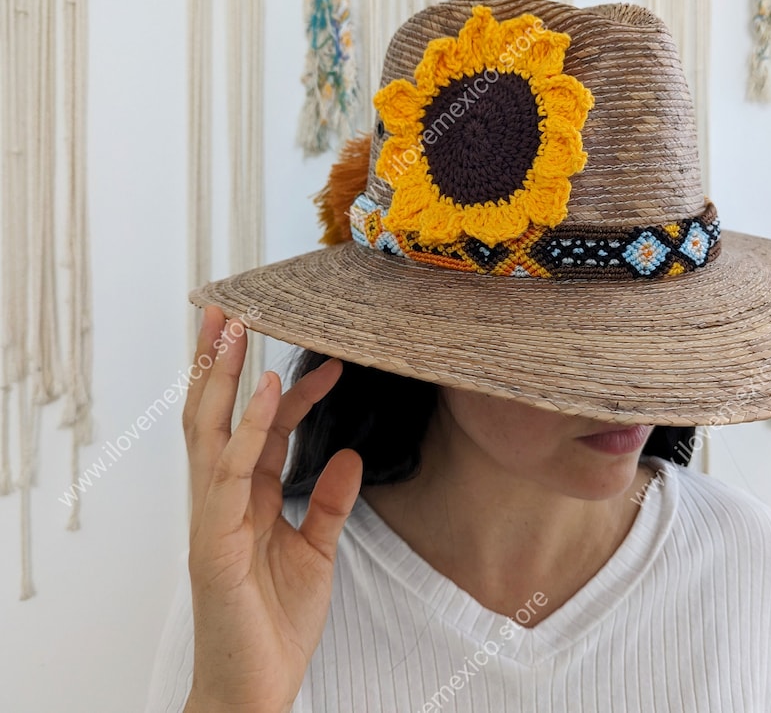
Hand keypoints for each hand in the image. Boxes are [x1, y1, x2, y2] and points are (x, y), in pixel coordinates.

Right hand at [181, 306, 362, 712]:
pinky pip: (229, 473)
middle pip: (215, 417)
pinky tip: (264, 392)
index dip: (288, 393)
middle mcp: (222, 501)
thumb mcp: (316, 551)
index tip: (329, 361)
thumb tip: (347, 455)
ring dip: (221, 377)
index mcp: (244, 501)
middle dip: (218, 363)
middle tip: (230, 308)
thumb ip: (328, 502)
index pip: (261, 432)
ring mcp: (212, 518)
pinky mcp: (214, 541)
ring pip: (210, 433)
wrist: (258, 688)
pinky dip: (247, 428)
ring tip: (233, 327)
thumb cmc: (276, 624)